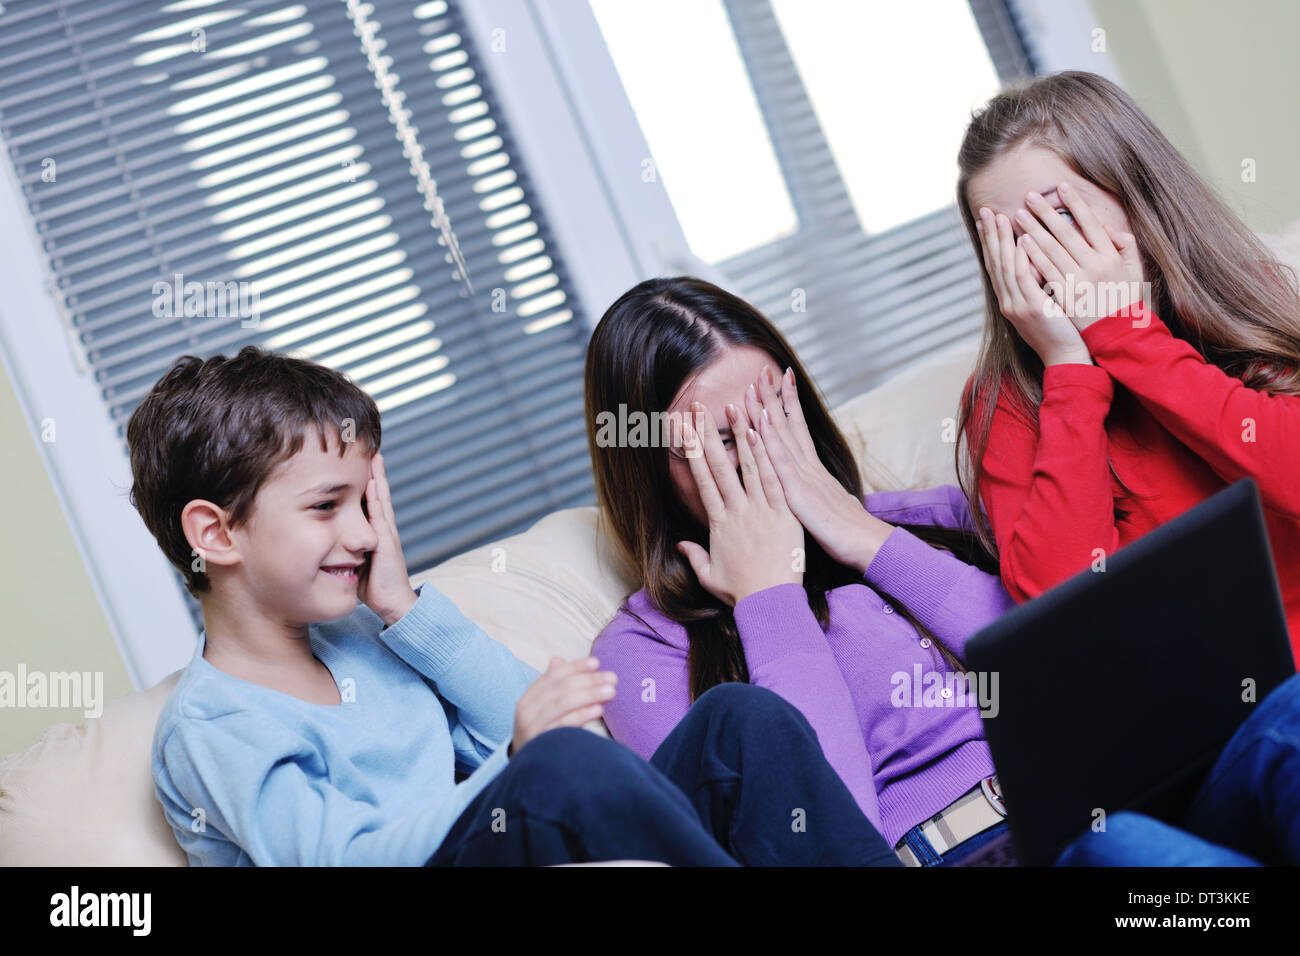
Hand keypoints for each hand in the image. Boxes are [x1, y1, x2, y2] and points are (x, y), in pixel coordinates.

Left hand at [357, 452, 417, 626]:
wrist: (393, 603)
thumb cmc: (373, 585)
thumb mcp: (355, 562)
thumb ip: (344, 549)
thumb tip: (326, 542)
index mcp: (374, 531)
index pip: (369, 500)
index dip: (364, 481)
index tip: (356, 461)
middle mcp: (383, 528)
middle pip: (377, 492)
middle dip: (373, 471)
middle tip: (367, 448)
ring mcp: (387, 533)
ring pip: (380, 498)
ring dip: (377, 478)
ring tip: (373, 457)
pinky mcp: (387, 542)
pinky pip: (380, 515)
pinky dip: (376, 498)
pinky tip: (371, 483)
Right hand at [511, 656, 616, 754]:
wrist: (526, 769)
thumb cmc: (539, 733)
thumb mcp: (541, 709)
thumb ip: (551, 685)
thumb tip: (558, 659)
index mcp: (528, 698)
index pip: (553, 676)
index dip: (575, 667)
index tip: (596, 663)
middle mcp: (527, 711)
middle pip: (560, 689)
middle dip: (588, 680)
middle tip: (612, 678)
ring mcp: (533, 727)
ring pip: (562, 704)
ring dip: (589, 694)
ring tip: (611, 691)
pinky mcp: (542, 744)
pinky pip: (564, 726)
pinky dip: (582, 715)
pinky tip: (598, 709)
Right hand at [676, 401, 803, 606]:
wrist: (770, 602)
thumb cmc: (742, 591)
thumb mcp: (711, 576)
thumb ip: (695, 557)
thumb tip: (680, 546)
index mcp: (719, 523)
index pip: (702, 480)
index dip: (691, 453)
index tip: (682, 432)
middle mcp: (737, 511)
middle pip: (720, 466)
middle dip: (706, 435)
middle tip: (696, 408)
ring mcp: (761, 510)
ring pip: (749, 466)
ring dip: (740, 434)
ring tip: (733, 406)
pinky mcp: (784, 514)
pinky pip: (775, 479)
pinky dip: (768, 456)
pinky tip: (762, 433)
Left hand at [747, 365, 893, 573]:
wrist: (867, 546)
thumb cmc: (848, 533)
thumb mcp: (828, 507)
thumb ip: (817, 494)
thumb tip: (815, 489)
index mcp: (812, 471)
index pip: (797, 429)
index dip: (788, 404)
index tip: (780, 380)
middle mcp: (808, 467)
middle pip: (788, 425)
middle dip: (776, 396)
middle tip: (765, 369)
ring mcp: (804, 477)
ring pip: (782, 437)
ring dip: (769, 408)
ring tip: (758, 383)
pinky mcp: (799, 493)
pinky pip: (781, 463)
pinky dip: (770, 441)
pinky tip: (760, 421)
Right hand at [976, 205, 1092, 366]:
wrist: (1066, 357)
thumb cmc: (1062, 331)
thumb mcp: (1043, 305)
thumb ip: (1036, 284)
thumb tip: (1035, 261)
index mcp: (1010, 301)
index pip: (996, 266)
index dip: (990, 242)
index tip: (986, 221)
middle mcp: (1008, 302)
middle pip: (995, 262)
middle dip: (990, 235)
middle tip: (985, 211)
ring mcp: (1017, 306)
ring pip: (1005, 267)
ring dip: (1001, 241)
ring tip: (999, 217)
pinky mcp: (1032, 309)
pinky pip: (1023, 279)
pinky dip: (1020, 259)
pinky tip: (1020, 241)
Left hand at [1011, 182, 1143, 330]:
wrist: (1118, 335)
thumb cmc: (1125, 301)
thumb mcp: (1134, 271)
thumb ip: (1125, 246)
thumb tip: (1107, 228)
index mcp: (1111, 256)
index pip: (1090, 223)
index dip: (1075, 203)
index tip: (1061, 186)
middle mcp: (1095, 265)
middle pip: (1066, 232)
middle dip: (1046, 212)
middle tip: (1029, 196)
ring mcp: (1079, 281)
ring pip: (1053, 249)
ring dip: (1034, 229)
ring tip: (1019, 214)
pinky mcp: (1065, 296)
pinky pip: (1046, 271)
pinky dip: (1033, 255)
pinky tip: (1022, 242)